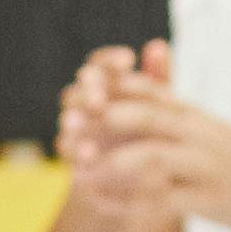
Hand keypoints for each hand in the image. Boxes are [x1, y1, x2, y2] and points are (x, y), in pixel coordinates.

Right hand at [53, 35, 178, 184]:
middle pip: (76, 93)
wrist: (148, 186)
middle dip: (87, 93)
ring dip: (76, 123)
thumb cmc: (154, 135)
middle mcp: (84, 110)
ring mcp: (76, 138)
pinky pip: (70, 156)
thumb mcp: (162, 107)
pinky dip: (78, 153)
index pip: (99, 66)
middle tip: (99, 95)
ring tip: (84, 123)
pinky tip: (89, 153)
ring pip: (68, 125)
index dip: (109, 61)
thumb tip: (159, 45)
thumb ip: (158, 79)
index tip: (129, 59)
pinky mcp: (75, 165)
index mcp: (104, 89)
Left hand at [66, 63, 230, 231]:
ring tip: (76, 171)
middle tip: (68, 126)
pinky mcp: (209, 201)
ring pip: (152, 159)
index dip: (113, 89)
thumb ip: (173, 114)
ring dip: (109, 164)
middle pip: (149, 117)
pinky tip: (98, 205)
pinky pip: (161, 201)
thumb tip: (130, 94)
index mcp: (198, 115)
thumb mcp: (210, 130)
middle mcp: (203, 134)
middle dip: (105, 120)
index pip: (152, 90)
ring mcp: (207, 167)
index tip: (79, 91)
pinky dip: (125, 203)